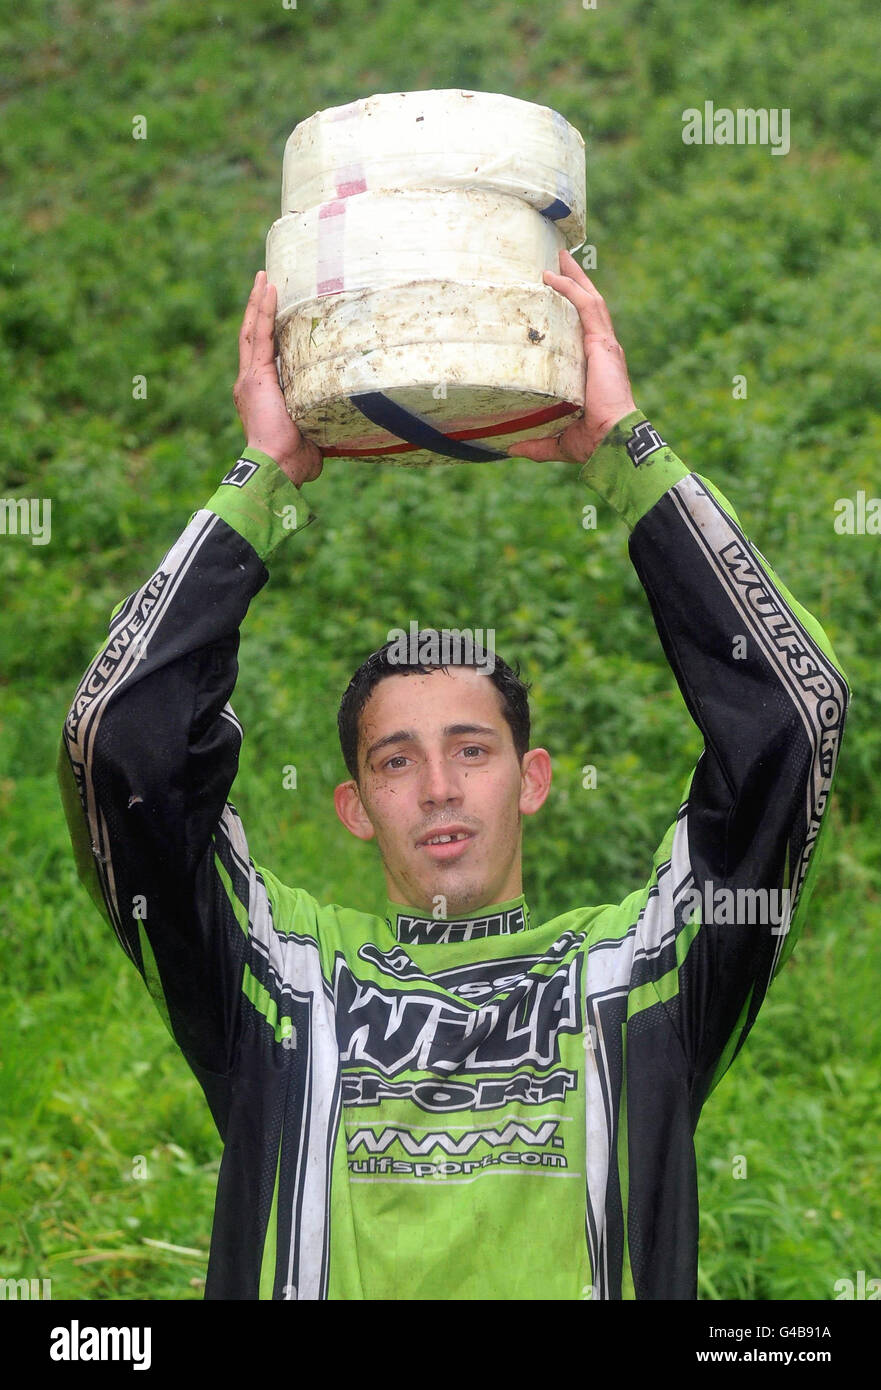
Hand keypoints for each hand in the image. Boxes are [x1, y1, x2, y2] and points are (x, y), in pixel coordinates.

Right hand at [233, 270, 323, 485]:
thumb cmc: (294, 460)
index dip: (266, 331)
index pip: (262, 355)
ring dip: (258, 302)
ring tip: (265, 278)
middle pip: (253, 336)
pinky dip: (264, 311)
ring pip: (253, 331)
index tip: (273, 310)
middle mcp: (250, 382)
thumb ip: (320, 417)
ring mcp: (251, 378)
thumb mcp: (311, 431)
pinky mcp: (256, 376)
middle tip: (265, 282)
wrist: (277, 467)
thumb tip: (344, 417)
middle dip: (258, 309)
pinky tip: (268, 290)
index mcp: (260, 394)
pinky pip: (260, 336)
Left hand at [508, 249, 636, 464]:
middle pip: (587, 307)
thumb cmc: (591, 441)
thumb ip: (536, 442)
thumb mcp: (557, 440)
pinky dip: (572, 288)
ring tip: (558, 257)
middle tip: (557, 261)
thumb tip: (510, 447)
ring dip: (574, 277)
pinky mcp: (604, 342)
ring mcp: (604, 344)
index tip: (554, 295)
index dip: (571, 311)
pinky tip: (554, 275)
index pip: (581, 330)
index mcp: (592, 367)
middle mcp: (600, 351)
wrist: (610, 440)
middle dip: (574, 283)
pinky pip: (588, 306)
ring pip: (590, 299)